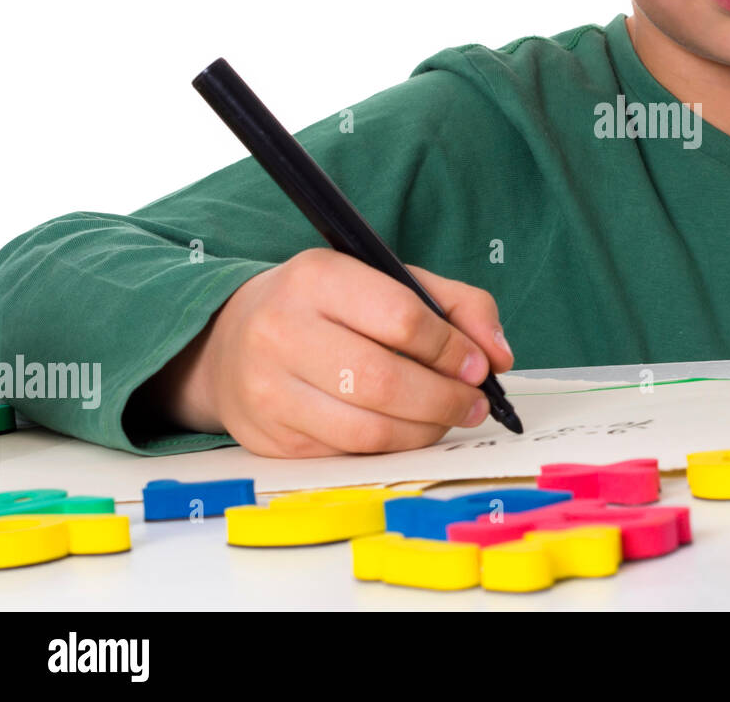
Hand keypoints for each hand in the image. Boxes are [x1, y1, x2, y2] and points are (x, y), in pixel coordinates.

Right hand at [140, 248, 513, 456]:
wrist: (230, 341)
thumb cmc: (328, 307)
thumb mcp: (385, 279)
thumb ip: (454, 303)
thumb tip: (498, 354)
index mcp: (317, 277)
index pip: (401, 317)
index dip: (450, 348)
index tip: (479, 365)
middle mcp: (282, 330)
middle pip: (384, 380)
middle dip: (444, 398)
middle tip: (474, 402)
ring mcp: (269, 389)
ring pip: (367, 428)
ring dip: (425, 430)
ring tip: (449, 418)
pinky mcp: (269, 438)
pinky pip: (348, 452)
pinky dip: (392, 446)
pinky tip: (407, 430)